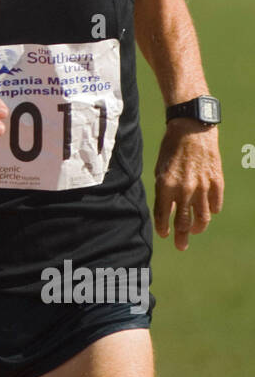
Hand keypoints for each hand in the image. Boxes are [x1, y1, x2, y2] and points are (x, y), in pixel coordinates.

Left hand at [154, 121, 222, 249]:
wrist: (191, 129)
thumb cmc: (171, 149)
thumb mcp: (160, 170)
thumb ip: (163, 193)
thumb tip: (167, 213)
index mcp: (166, 186)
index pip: (163, 216)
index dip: (163, 228)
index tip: (164, 235)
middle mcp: (184, 189)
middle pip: (183, 222)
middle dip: (181, 237)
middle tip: (181, 246)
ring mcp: (202, 187)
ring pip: (202, 218)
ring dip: (197, 227)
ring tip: (195, 230)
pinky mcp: (216, 181)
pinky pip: (216, 204)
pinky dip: (212, 210)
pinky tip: (208, 212)